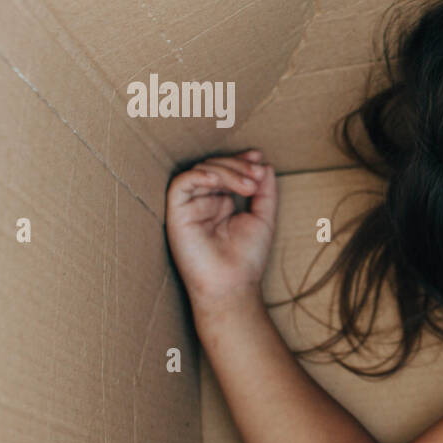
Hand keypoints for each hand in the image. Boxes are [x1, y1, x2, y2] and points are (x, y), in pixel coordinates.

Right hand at [165, 148, 276, 313]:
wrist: (233, 285)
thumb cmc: (247, 258)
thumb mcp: (264, 217)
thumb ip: (265, 190)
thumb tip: (264, 164)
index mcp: (222, 202)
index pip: (227, 171)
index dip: (241, 160)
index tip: (259, 158)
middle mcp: (203, 202)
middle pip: (214, 167)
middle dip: (237, 165)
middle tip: (256, 174)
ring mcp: (190, 207)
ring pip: (200, 171)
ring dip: (226, 171)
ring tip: (248, 185)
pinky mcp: (176, 214)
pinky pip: (180, 184)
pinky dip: (199, 176)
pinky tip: (218, 181)